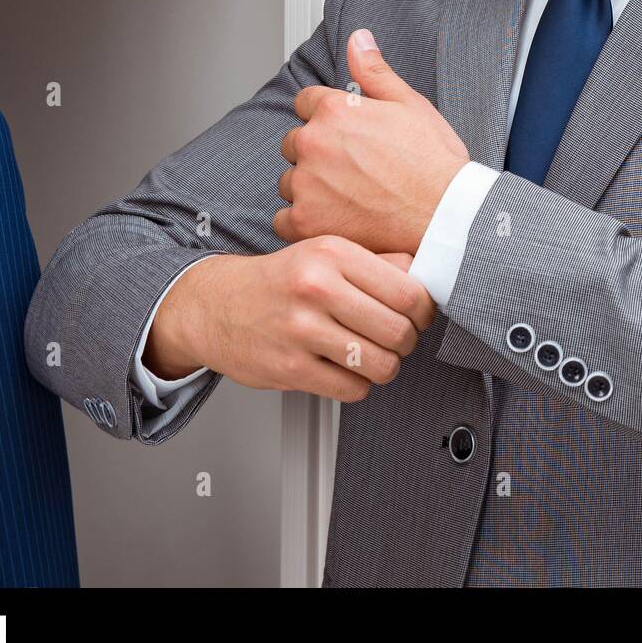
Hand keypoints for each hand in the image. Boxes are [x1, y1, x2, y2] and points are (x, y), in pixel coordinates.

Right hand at [142, 238, 435, 402]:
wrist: (214, 306)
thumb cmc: (279, 280)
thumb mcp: (324, 253)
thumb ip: (376, 263)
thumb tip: (427, 277)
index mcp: (332, 253)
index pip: (409, 291)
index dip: (424, 310)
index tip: (418, 315)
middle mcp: (317, 288)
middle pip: (399, 331)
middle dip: (406, 341)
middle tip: (396, 338)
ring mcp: (302, 330)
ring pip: (381, 364)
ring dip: (384, 366)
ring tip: (371, 355)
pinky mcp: (290, 369)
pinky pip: (352, 389)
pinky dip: (357, 384)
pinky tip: (344, 368)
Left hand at [274, 28, 469, 255]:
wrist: (446, 216)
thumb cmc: (434, 162)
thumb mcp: (410, 104)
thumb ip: (374, 71)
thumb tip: (357, 39)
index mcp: (334, 110)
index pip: (305, 103)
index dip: (327, 117)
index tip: (347, 135)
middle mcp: (313, 143)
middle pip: (294, 143)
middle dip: (317, 152)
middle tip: (354, 169)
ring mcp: (306, 184)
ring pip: (290, 181)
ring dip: (310, 188)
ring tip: (349, 197)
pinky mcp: (305, 221)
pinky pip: (284, 220)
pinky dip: (305, 222)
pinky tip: (335, 221)